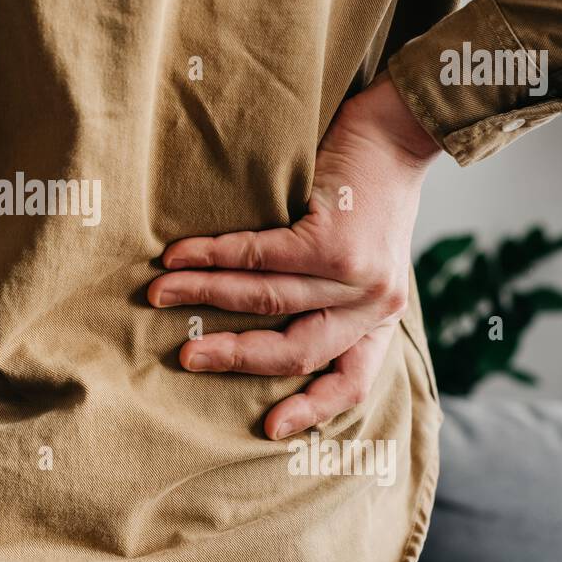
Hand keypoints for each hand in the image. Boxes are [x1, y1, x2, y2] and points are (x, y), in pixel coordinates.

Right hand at [147, 72, 438, 439]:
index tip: (270, 429)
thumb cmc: (368, 194)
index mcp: (379, 318)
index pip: (351, 381)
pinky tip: (182, 256)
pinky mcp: (335, 240)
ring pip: (267, 300)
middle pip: (297, 350)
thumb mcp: (362, 258)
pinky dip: (213, 256)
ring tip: (162, 293)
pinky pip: (260, 257)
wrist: (399, 131)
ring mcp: (358, 275)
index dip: (311, 409)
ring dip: (205, 297)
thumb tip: (250, 323)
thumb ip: (327, 295)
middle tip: (185, 358)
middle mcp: (375, 305)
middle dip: (234, 357)